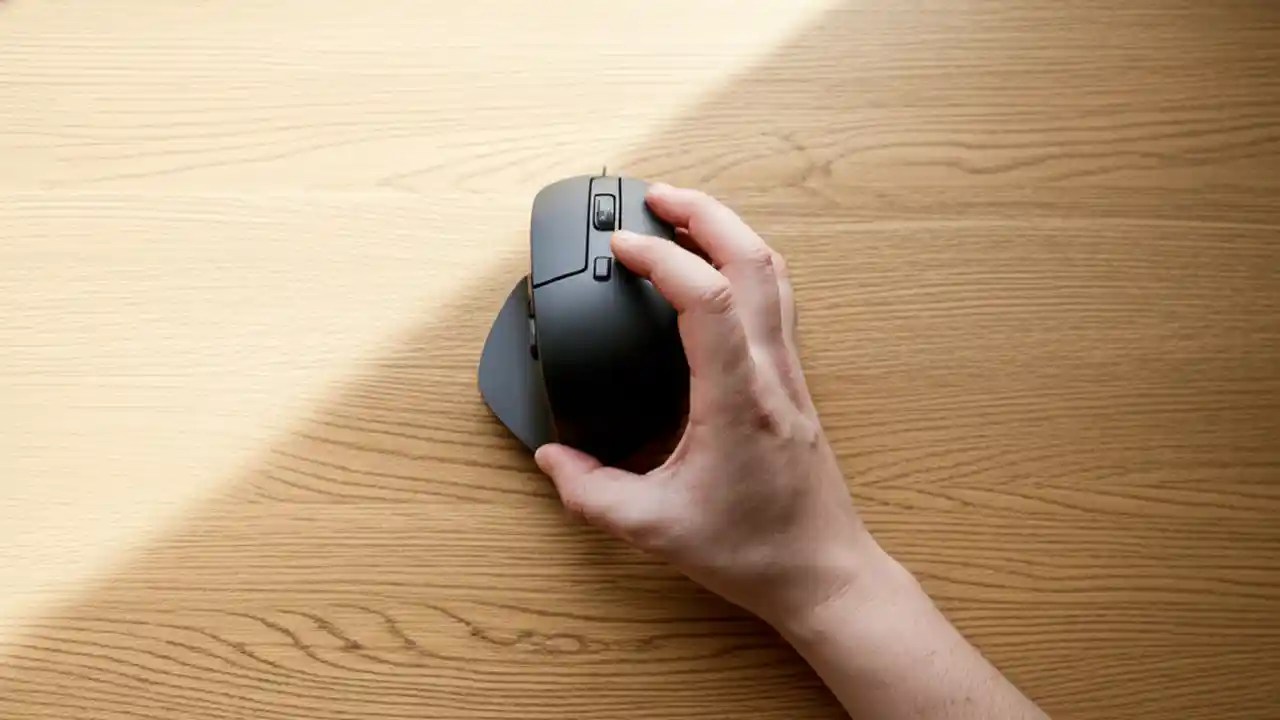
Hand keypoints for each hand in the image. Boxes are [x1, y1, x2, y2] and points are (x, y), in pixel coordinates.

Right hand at [535, 183, 870, 625]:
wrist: (823, 573)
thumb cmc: (755, 552)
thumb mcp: (655, 530)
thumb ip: (593, 494)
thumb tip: (554, 461)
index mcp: (737, 402)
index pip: (705, 301)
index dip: (662, 258)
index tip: (621, 247)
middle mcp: (771, 375)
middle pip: (754, 261)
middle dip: (705, 214)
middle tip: (657, 196)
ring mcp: (790, 374)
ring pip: (774, 274)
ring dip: (731, 231)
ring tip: (686, 214)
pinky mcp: (793, 383)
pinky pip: (777, 300)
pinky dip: (745, 264)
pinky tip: (718, 270)